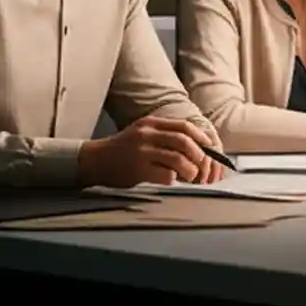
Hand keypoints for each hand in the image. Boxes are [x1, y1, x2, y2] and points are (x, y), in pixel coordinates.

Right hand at [77, 116, 221, 187]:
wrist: (96, 160)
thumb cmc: (124, 148)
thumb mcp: (142, 132)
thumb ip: (164, 134)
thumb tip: (195, 144)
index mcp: (151, 124)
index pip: (184, 126)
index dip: (200, 137)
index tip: (209, 146)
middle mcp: (147, 135)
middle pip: (184, 142)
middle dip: (199, 155)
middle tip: (202, 165)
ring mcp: (142, 152)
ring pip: (178, 159)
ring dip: (190, 170)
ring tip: (191, 176)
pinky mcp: (138, 170)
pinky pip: (166, 175)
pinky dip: (174, 180)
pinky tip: (173, 181)